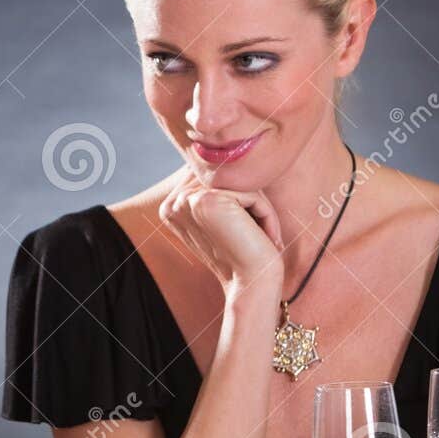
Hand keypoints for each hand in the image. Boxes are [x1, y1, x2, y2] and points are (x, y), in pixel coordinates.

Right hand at [158, 170, 283, 300]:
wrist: (253, 282)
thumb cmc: (245, 252)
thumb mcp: (224, 217)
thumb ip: (216, 188)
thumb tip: (226, 155)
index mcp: (172, 205)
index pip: (216, 178)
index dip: (240, 200)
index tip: (247, 231)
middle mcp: (174, 202)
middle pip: (227, 176)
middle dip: (251, 201)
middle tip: (258, 235)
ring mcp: (186, 201)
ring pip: (240, 181)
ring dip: (260, 207)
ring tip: (262, 236)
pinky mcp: (206, 201)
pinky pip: (250, 191)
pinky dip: (266, 213)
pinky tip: (265, 237)